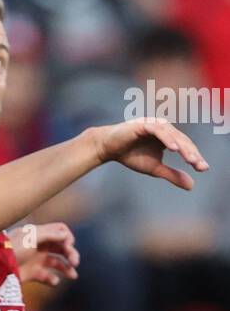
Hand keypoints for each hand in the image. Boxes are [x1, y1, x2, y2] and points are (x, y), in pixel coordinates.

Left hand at [9, 222, 79, 286]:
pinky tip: (54, 281)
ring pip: (58, 263)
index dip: (67, 238)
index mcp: (39, 234)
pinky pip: (47, 277)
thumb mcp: (31, 237)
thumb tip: (66, 236)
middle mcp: (39, 246)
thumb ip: (50, 234)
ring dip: (67, 268)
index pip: (60, 231)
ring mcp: (36, 260)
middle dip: (71, 254)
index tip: (68, 245)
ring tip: (73, 275)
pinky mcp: (32, 274)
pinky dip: (53, 279)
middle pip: (62, 248)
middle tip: (74, 262)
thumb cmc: (13, 247)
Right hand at [93, 117, 208, 189]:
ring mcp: (155, 124)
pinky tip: (174, 149)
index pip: (186, 146)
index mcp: (168, 137)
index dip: (195, 157)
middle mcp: (164, 128)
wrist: (108, 148)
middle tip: (200, 166)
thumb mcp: (155, 168)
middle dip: (192, 153)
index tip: (203, 169)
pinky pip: (158, 131)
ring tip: (191, 159)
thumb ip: (172, 174)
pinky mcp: (144, 124)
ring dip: (183, 147)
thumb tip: (192, 186)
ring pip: (173, 135)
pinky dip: (167, 139)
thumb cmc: (131, 155)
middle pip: (183, 140)